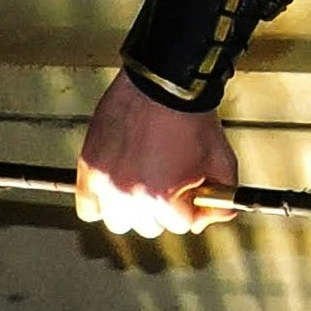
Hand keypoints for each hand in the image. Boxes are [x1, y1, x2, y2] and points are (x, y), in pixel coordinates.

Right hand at [78, 74, 239, 238]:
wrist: (164, 83)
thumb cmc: (190, 117)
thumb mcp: (222, 161)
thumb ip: (222, 200)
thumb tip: (206, 220)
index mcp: (162, 198)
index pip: (180, 225)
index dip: (189, 207)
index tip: (189, 192)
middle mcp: (130, 195)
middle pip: (148, 227)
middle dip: (161, 210)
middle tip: (166, 186)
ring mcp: (106, 182)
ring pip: (118, 221)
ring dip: (131, 210)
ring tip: (141, 187)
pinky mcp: (90, 166)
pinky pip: (88, 207)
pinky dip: (100, 203)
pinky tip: (115, 190)